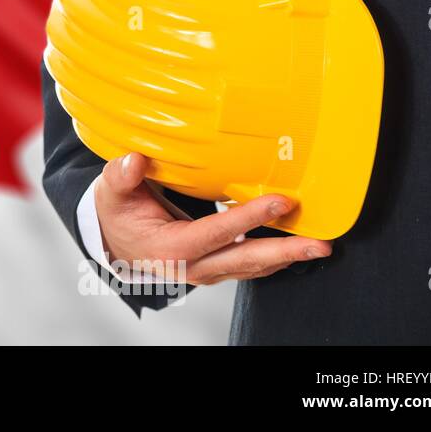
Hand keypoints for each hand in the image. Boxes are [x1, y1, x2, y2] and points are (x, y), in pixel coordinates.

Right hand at [93, 152, 331, 283]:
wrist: (114, 244)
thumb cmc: (117, 215)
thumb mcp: (111, 194)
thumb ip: (121, 177)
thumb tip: (134, 160)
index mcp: (169, 248)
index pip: (215, 233)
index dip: (248, 218)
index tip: (279, 202)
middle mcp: (192, 266)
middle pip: (244, 260)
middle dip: (285, 252)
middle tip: (319, 243)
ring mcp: (206, 271)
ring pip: (252, 266)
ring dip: (287, 256)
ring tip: (317, 245)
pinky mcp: (216, 268)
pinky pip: (249, 265)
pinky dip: (275, 256)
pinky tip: (294, 244)